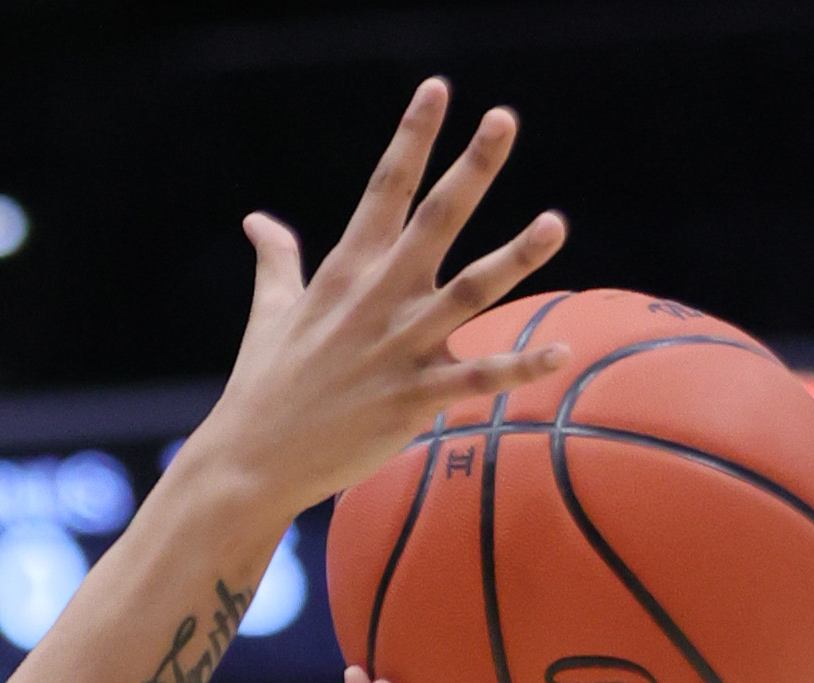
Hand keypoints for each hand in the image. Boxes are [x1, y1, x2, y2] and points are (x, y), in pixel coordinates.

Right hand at [176, 79, 570, 521]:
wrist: (252, 462)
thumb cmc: (263, 387)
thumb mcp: (271, 313)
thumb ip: (276, 260)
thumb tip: (257, 221)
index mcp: (345, 272)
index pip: (384, 188)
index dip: (413, 136)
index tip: (439, 88)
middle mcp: (376, 300)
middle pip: (434, 220)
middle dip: (471, 169)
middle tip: (504, 119)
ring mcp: (397, 349)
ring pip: (468, 293)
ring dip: (515, 258)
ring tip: (555, 222)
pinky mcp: (411, 400)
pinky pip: (477, 379)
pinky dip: (519, 368)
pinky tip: (561, 350)